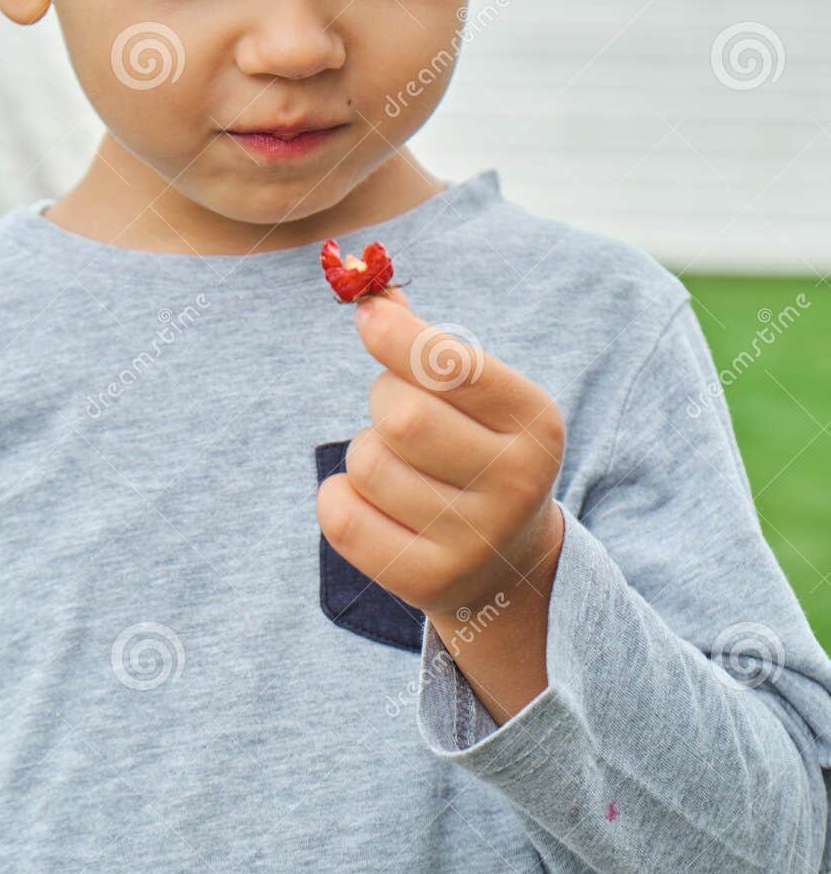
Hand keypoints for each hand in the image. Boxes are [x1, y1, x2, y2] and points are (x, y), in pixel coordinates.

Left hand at [316, 288, 565, 619]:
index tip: (366, 318)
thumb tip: (370, 291)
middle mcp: (517, 485)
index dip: (398, 337)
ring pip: (368, 465)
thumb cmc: (478, 454)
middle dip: (381, 399)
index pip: (454, 367)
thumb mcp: (478, 399)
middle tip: (394, 411)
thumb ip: (428, 345)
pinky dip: (337, 496)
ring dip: (363, 453)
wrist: (505, 566)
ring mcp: (474, 541)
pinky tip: (367, 500)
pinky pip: (341, 519)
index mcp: (537, 424)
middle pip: (402, 417)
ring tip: (396, 465)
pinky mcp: (428, 582)